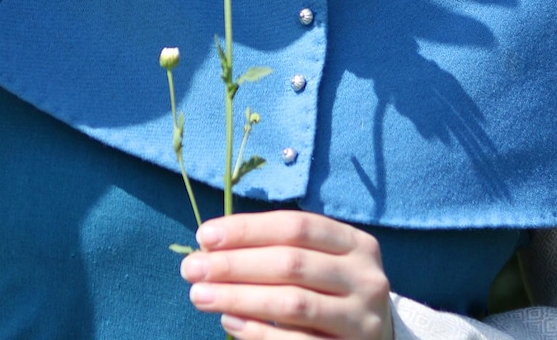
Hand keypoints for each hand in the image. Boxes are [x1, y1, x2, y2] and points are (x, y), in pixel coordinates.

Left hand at [180, 211, 392, 338]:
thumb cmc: (330, 292)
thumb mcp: (316, 262)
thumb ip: (275, 250)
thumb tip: (210, 247)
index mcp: (355, 244)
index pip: (295, 227)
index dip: (247, 229)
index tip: (204, 236)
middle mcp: (365, 278)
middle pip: (291, 264)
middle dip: (235, 264)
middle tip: (191, 268)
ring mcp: (363, 320)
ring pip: (292, 304)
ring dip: (239, 298)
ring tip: (200, 295)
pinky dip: (259, 332)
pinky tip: (229, 322)